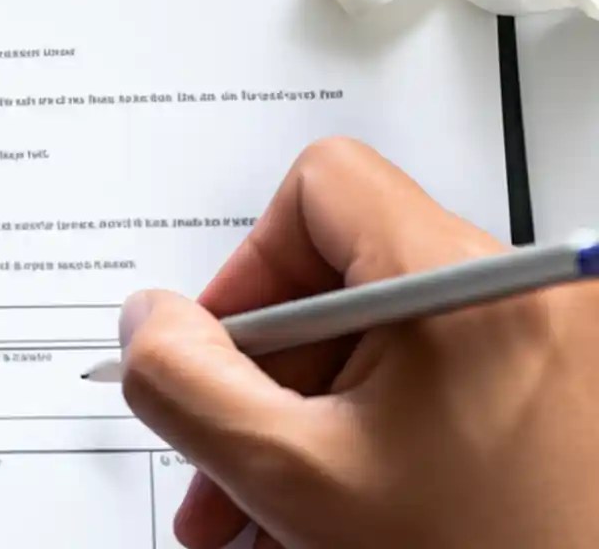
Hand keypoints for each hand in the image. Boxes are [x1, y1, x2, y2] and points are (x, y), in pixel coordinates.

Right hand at [122, 137, 598, 548]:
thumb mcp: (294, 477)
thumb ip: (189, 385)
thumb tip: (148, 322)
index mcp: (465, 287)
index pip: (323, 187)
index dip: (248, 265)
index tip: (219, 347)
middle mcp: (519, 297)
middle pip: (338, 281)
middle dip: (259, 380)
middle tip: (222, 457)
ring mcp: (543, 346)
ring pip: (373, 347)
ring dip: (298, 424)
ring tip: (262, 510)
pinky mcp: (549, 390)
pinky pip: (422, 385)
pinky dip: (360, 437)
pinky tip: (323, 510)